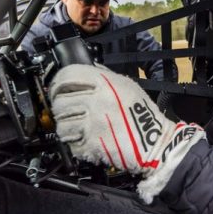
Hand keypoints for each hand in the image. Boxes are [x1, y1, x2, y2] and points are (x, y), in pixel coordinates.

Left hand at [49, 64, 204, 201]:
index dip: (58, 83)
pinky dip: (73, 144)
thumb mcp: (128, 86)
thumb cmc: (143, 116)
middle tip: (67, 112)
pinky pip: (70, 143)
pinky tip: (83, 140)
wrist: (155, 143)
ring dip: (65, 127)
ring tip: (76, 128)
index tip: (57, 89)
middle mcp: (97, 100)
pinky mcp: (92, 143)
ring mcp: (93, 123)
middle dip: (60, 107)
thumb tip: (87, 70)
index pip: (68, 75)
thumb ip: (106, 76)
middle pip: (60, 100)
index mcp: (106, 83)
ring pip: (61, 124)